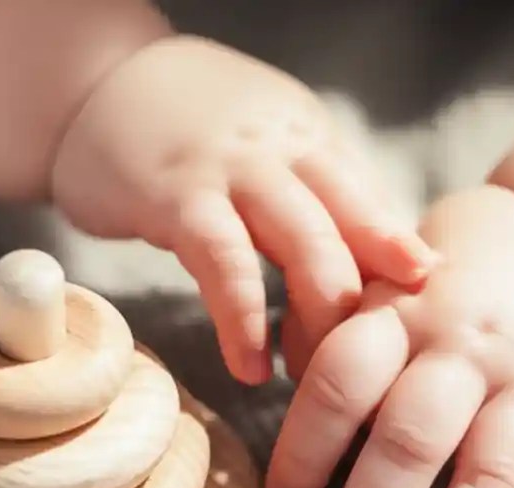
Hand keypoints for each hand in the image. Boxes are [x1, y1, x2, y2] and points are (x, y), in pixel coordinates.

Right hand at [50, 35, 435, 384]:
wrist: (94, 81)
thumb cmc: (187, 136)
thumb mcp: (264, 153)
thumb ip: (312, 199)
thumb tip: (373, 274)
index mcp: (315, 142)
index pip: (378, 210)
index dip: (398, 277)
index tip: (418, 333)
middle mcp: (287, 149)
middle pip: (356, 225)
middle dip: (371, 305)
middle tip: (370, 374)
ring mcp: (233, 169)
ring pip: (306, 240)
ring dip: (321, 318)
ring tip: (314, 381)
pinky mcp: (176, 197)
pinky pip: (224, 262)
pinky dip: (243, 319)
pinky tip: (249, 365)